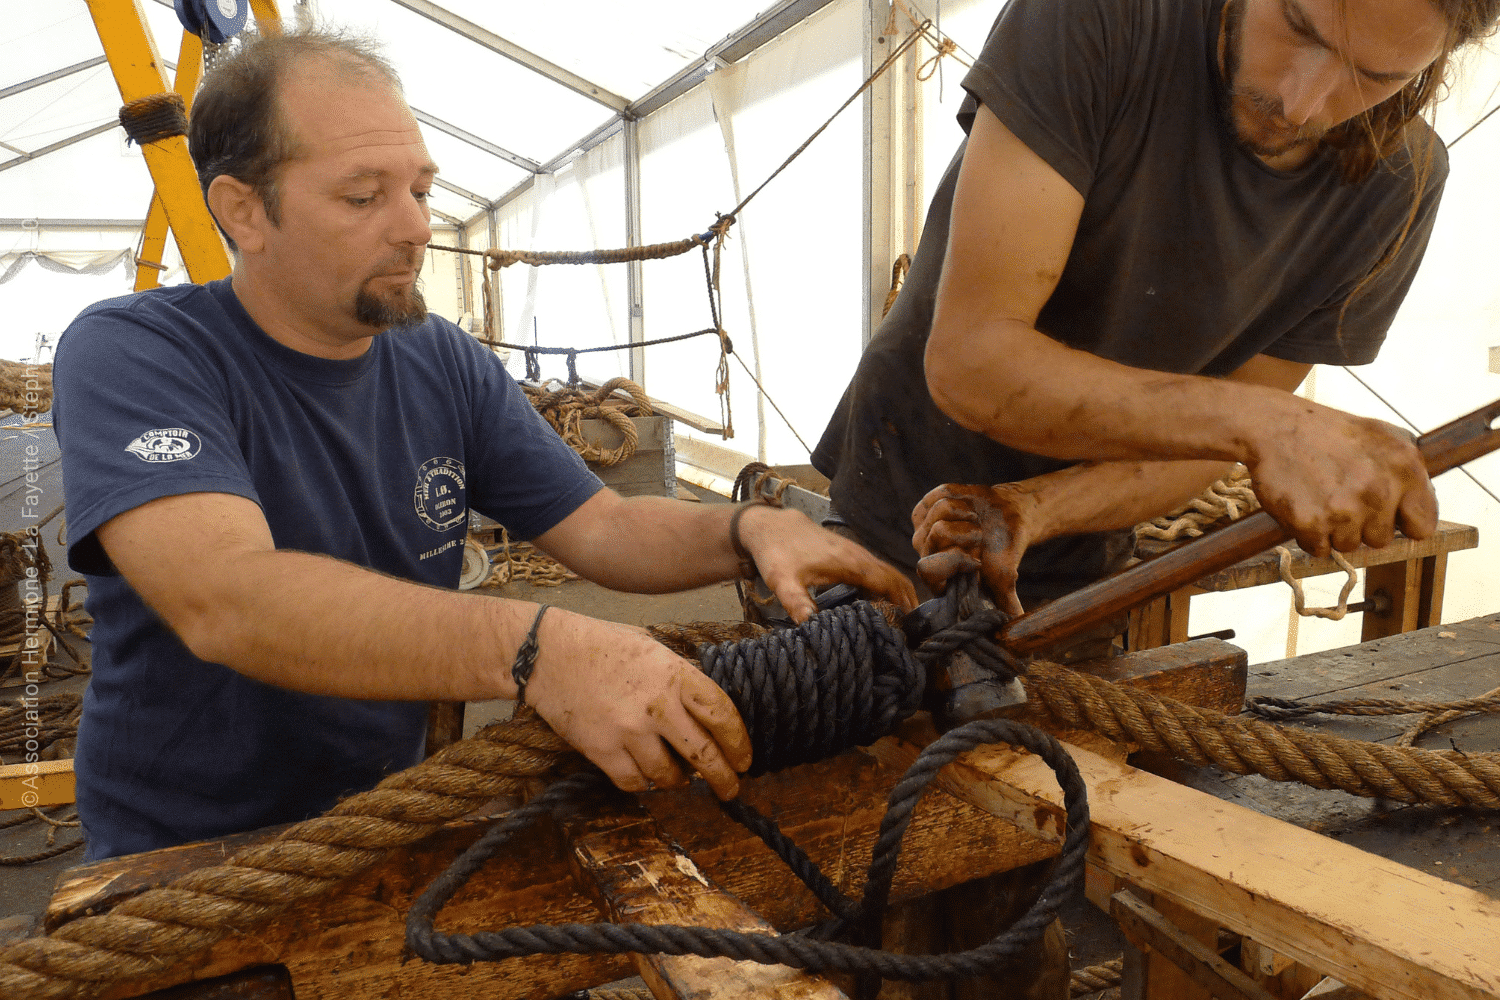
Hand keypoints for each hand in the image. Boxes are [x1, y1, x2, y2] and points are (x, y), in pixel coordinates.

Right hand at [525, 609, 751, 799]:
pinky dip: (643, 783)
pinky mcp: (601, 750)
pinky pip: (634, 782)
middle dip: (724, 778)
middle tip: (730, 789)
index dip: (739, 743)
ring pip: (669, 776)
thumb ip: (681, 677)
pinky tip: (644, 773)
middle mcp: (658, 706)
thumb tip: (705, 709)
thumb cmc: (602, 644)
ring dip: (678, 780)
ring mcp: (629, 731)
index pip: (722, 715)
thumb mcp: (653, 648)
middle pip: (704, 755)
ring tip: (677, 776)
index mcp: (676, 675)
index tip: (744, 759)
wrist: (548, 653)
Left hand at [735, 506, 917, 621]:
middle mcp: (859, 556)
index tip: (909, 627)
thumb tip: (811, 626)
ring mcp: (856, 552)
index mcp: (851, 563)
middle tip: (912, 630)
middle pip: (895, 578)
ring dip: (899, 594)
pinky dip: (887, 586)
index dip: (903, 603)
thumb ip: (797, 603)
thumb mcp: (782, 581)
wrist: (770, 525)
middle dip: (907, 601)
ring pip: (888, 573)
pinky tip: (880, 604)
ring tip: (902, 621)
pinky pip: (877, 570)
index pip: (889, 583)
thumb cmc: (777, 552)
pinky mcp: (850, 553)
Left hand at [911, 483, 1038, 615]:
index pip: (929, 571)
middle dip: (968, 532)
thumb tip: (1017, 624)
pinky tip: (968, 508)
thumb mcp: (1005, 577)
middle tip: (982, 537)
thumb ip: (1006, 603)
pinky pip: (939, 496)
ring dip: (967, 515)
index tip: (978, 558)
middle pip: (938, 534)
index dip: (954, 559)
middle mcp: (926, 555)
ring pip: (940, 512)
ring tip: (977, 522)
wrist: (1007, 517)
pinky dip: (961, 498)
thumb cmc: (1005, 549)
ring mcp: (922, 530)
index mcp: (938, 577)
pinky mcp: (924, 508)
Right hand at [1247, 409, 1435, 556]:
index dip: (1402, 523)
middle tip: (1341, 497)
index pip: (1422, 526)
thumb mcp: (1383, 436)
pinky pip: (1318, 549)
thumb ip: (1409, 473)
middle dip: (1362, 525)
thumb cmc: (1329, 432)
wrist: (1274, 427)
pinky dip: (1309, 534)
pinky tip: (1304, 505)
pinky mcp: (1311, 523)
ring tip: (1320, 497)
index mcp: (1405, 468)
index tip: (1387, 517)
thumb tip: (1421, 509)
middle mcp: (1379, 491)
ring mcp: (1344, 510)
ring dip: (1334, 530)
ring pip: (1349, 545)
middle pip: (1381, 540)